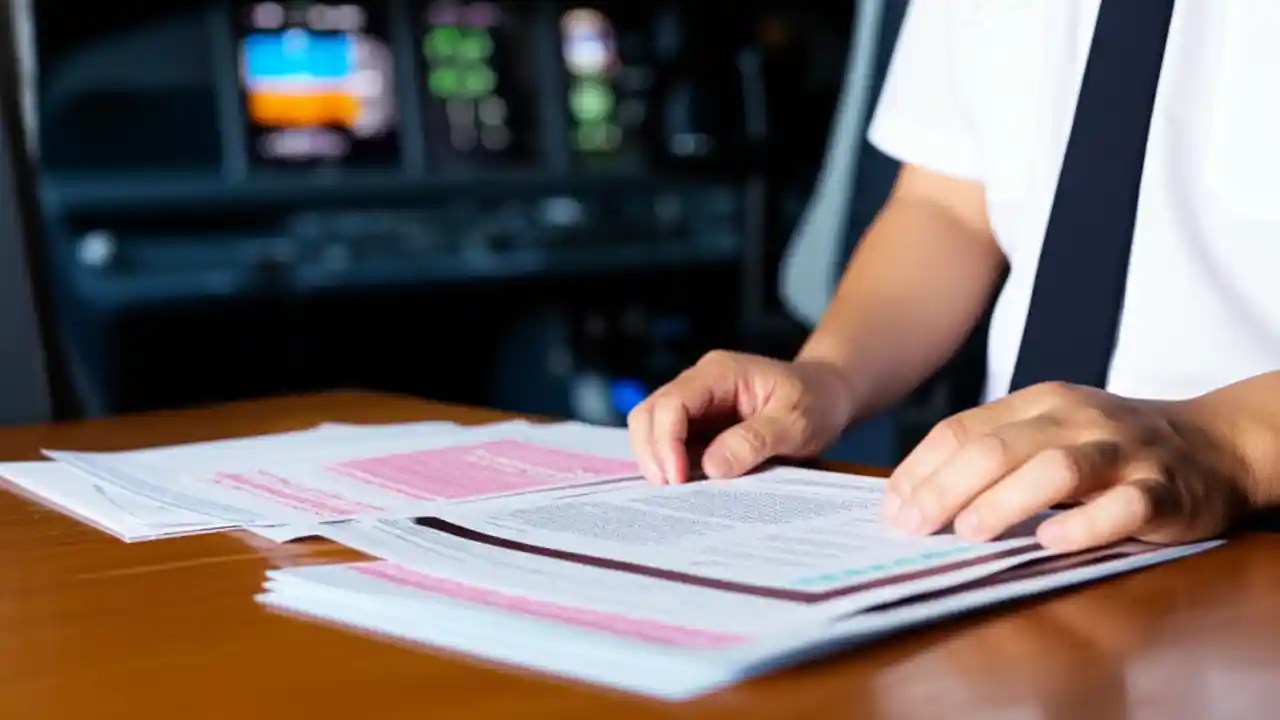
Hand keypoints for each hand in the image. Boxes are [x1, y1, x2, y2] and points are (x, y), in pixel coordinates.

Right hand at [626, 350, 856, 483]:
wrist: (827, 396)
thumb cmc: (815, 401)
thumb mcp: (796, 422)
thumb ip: (755, 440)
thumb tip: (712, 466)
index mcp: (719, 373)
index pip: (672, 402)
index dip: (666, 441)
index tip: (678, 478)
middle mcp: (698, 385)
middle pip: (649, 413)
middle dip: (651, 452)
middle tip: (671, 490)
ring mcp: (696, 406)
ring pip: (652, 429)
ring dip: (657, 460)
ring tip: (679, 491)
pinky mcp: (699, 427)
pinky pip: (670, 445)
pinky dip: (671, 466)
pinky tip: (688, 487)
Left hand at [883, 381, 1253, 551]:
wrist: (1215, 444)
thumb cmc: (1109, 448)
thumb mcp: (1048, 433)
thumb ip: (992, 454)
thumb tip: (913, 498)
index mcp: (1039, 403)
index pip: (964, 430)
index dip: (921, 470)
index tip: (891, 509)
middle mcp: (1076, 419)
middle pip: (998, 447)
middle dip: (946, 487)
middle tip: (913, 526)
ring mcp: (1123, 452)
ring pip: (1056, 469)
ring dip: (1005, 500)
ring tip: (968, 531)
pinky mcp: (1164, 491)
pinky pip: (1123, 505)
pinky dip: (1084, 523)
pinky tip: (1050, 542)